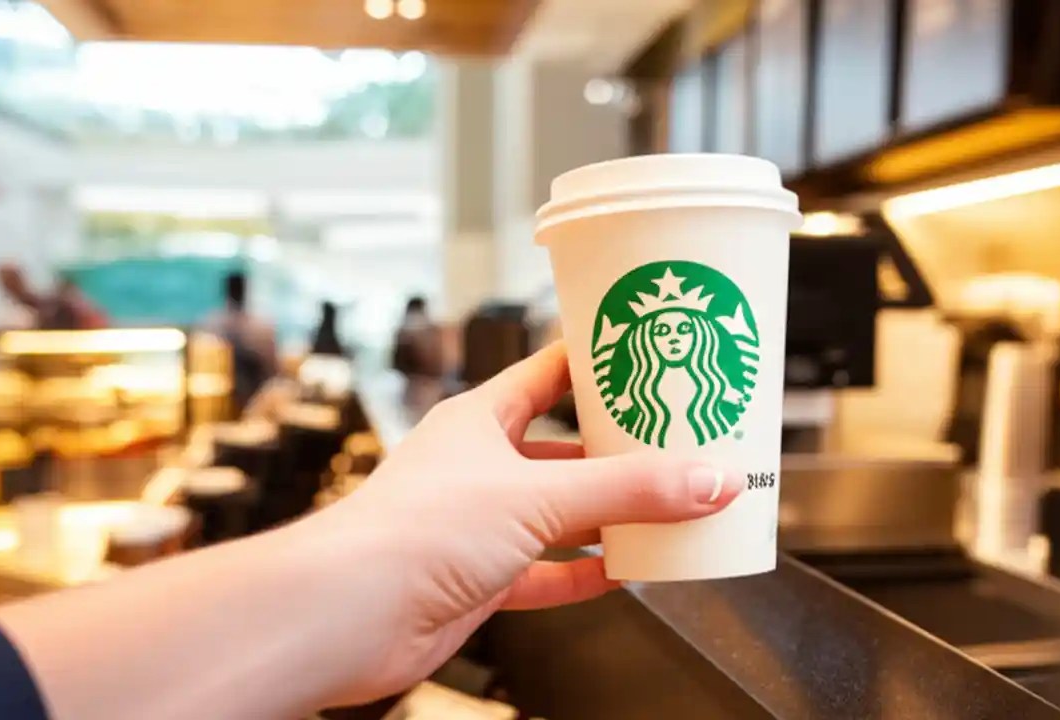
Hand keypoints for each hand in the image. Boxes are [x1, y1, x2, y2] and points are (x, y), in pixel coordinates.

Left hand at [296, 342, 742, 705]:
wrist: (350, 612)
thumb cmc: (413, 530)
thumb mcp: (539, 495)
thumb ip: (628, 490)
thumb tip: (709, 479)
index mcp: (480, 420)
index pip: (547, 374)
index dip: (594, 364)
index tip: (643, 357)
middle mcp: (478, 467)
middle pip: (563, 450)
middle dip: (616, 453)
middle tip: (674, 446)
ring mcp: (478, 524)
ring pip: (559, 514)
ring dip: (608, 518)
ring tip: (665, 510)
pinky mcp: (478, 578)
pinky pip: (545, 571)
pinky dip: (584, 573)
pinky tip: (623, 572)